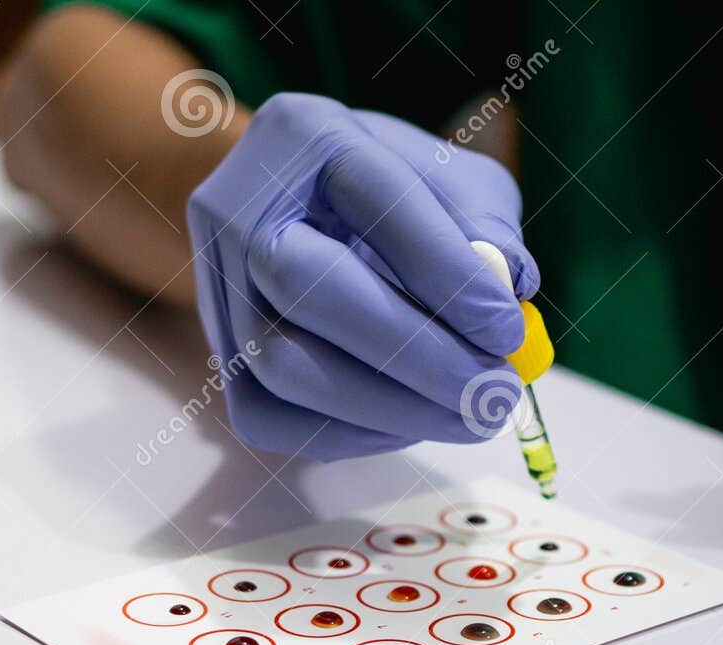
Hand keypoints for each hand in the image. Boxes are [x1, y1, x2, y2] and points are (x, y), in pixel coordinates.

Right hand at [187, 93, 536, 459]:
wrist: (288, 210)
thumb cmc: (389, 191)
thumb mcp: (450, 179)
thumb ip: (484, 225)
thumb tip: (508, 289)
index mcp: (306, 134)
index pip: (374, 197)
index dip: (447, 274)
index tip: (507, 331)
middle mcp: (240, 204)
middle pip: (306, 287)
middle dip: (414, 355)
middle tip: (493, 395)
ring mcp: (214, 284)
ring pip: (281, 365)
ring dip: (390, 408)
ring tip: (470, 416)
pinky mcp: (216, 355)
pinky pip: (267, 416)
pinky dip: (349, 433)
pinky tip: (411, 421)